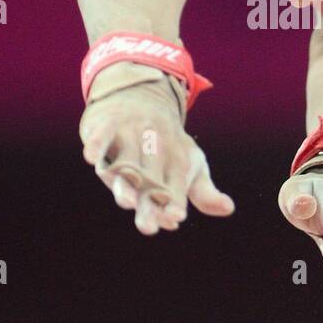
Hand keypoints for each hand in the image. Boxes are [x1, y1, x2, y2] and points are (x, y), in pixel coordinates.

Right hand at [79, 68, 233, 233]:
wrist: (142, 95)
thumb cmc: (167, 141)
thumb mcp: (189, 162)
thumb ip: (203, 191)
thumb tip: (229, 209)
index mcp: (176, 159)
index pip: (175, 185)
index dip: (175, 201)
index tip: (175, 217)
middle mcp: (154, 148)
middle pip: (149, 181)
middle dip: (148, 203)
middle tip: (148, 227)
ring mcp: (130, 135)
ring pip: (125, 162)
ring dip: (124, 182)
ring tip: (126, 201)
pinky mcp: (108, 125)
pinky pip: (102, 135)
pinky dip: (96, 145)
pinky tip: (92, 158)